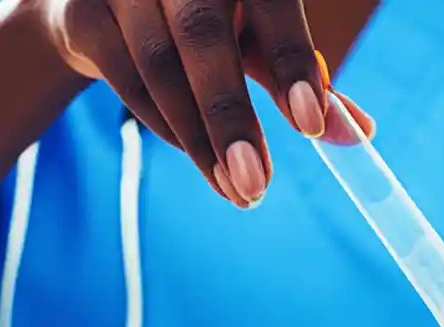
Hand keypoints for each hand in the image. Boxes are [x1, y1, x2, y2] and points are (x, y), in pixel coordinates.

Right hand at [34, 0, 373, 206]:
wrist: (104, 2)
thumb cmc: (203, 22)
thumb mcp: (257, 41)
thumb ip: (303, 79)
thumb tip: (358, 134)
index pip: (271, 0)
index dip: (293, 61)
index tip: (309, 124)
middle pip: (203, 35)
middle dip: (230, 117)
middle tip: (256, 187)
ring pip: (160, 66)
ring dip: (199, 139)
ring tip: (236, 190)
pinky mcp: (85, 13)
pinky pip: (128, 81)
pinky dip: (167, 127)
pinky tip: (201, 159)